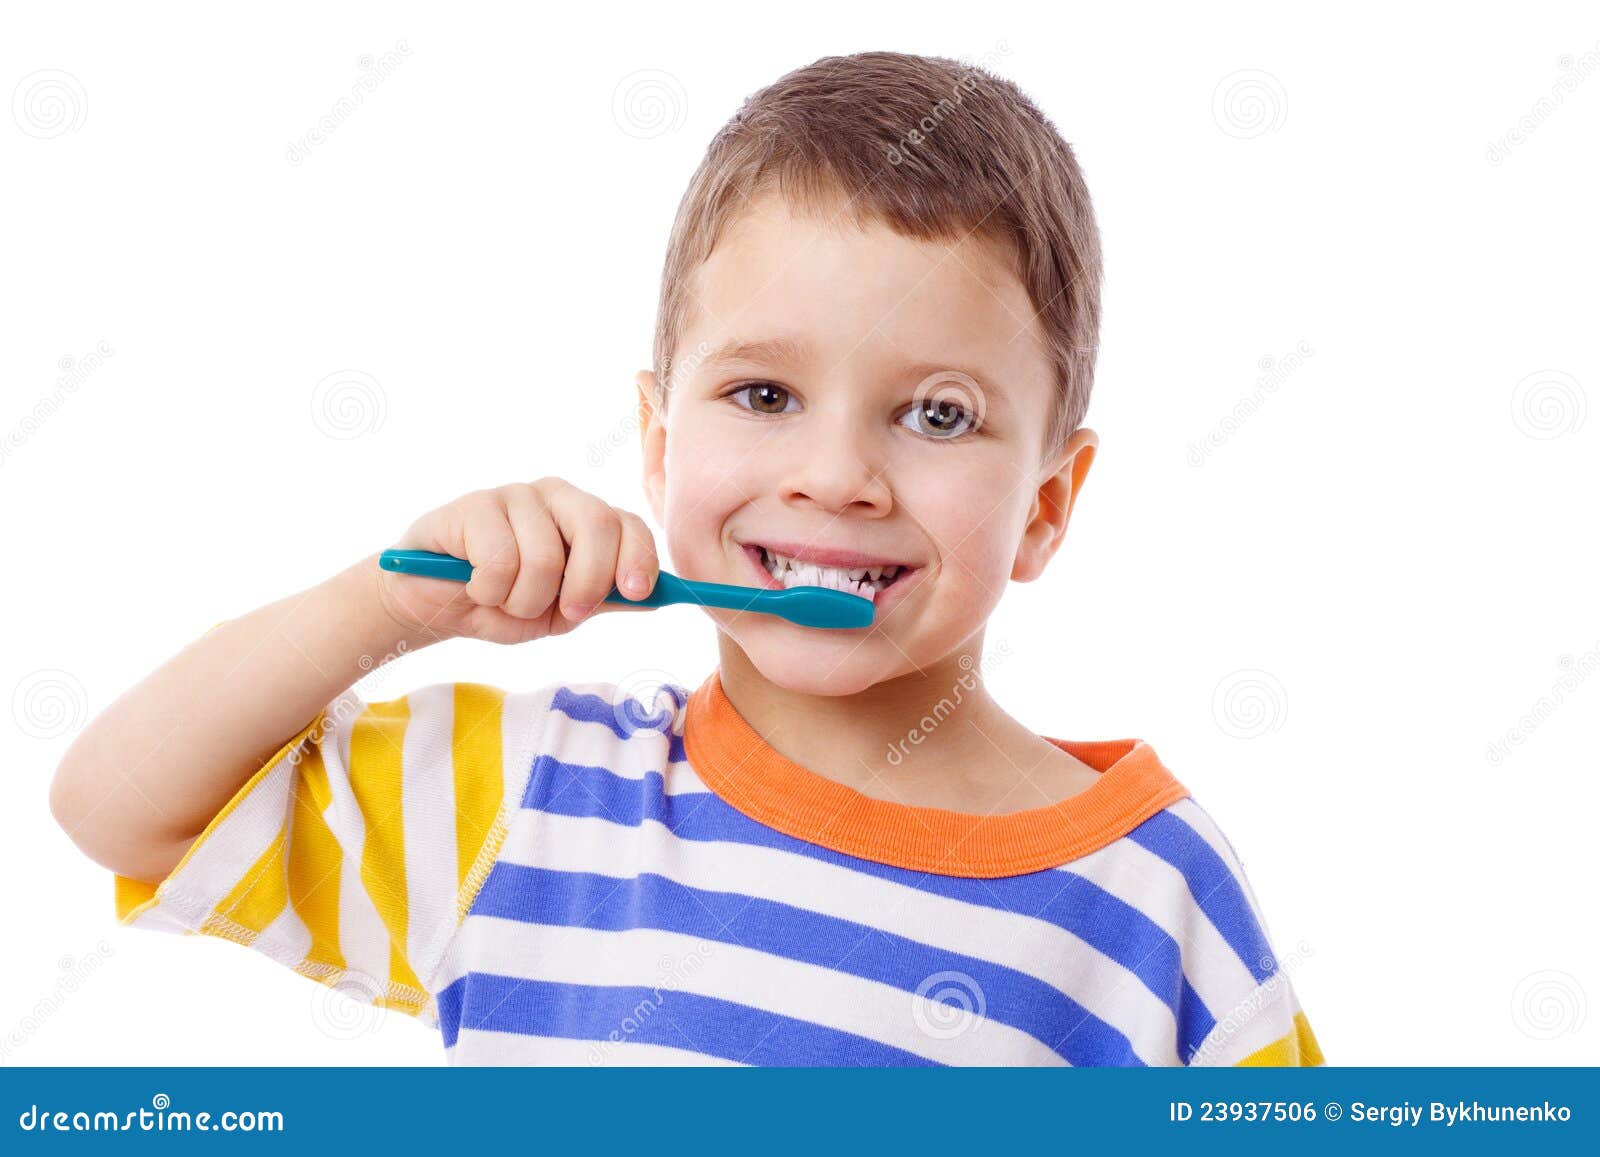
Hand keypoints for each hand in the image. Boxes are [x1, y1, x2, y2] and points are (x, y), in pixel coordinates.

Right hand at [374, 478, 659, 644]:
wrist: (435, 605)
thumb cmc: (504, 603)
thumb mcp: (563, 611)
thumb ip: (606, 599)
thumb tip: (658, 596)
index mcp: (586, 518)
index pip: (629, 525)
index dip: (638, 558)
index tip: (634, 593)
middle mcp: (557, 497)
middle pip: (596, 525)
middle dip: (587, 583)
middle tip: (564, 613)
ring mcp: (515, 495)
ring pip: (545, 556)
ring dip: (524, 600)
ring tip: (503, 599)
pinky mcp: (473, 505)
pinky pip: (499, 561)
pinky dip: (488, 592)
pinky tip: (474, 586)